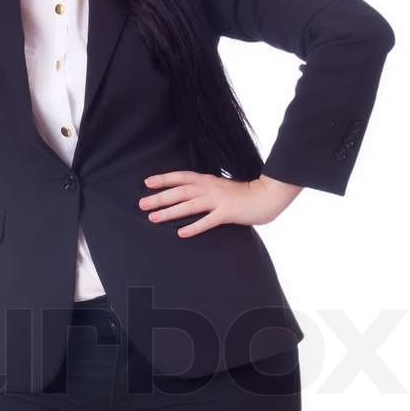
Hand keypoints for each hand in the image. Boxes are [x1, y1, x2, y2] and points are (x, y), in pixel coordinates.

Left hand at [138, 171, 301, 235]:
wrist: (267, 196)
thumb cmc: (243, 194)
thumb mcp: (221, 188)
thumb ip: (206, 190)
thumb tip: (189, 195)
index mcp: (209, 180)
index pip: (182, 177)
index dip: (164, 178)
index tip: (147, 182)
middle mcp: (211, 188)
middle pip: (180, 191)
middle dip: (160, 197)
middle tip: (142, 204)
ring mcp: (219, 200)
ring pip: (189, 205)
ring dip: (170, 212)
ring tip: (153, 218)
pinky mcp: (228, 213)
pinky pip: (208, 221)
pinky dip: (194, 227)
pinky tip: (181, 233)